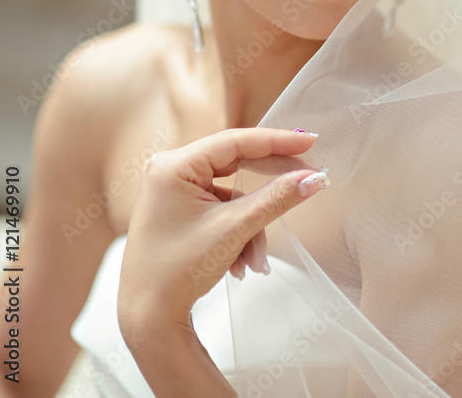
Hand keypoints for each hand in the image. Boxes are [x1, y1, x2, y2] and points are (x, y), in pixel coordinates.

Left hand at [117, 127, 327, 339]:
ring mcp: (172, 189)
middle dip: (267, 189)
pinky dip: (236, 232)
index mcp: (174, 165)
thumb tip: (313, 178)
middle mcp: (169, 169)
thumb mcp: (234, 229)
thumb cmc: (179, 271)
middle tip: (306, 181)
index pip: (235, 141)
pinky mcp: (178, 209)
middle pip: (234, 164)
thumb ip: (276, 198)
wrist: (148, 319)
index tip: (309, 143)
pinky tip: (239, 263)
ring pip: (231, 194)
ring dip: (251, 226)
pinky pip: (220, 209)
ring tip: (255, 262)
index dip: (276, 141)